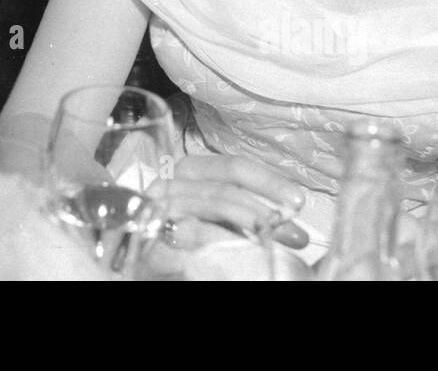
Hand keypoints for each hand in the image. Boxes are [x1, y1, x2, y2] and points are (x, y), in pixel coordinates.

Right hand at [153, 154, 309, 249]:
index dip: (268, 181)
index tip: (297, 201)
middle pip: (225, 192)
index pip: (232, 168)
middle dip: (265, 213)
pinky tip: (241, 255)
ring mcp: (155, 215)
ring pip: (210, 213)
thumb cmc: (185, 244)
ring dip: (249, 231)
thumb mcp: (216, 221)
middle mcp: (169, 187)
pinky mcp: (148, 244)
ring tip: (275, 248)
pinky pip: (190, 239)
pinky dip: (219, 245)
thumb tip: (287, 221)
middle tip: (297, 235)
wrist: (140, 270)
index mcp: (188, 174)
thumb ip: (240, 215)